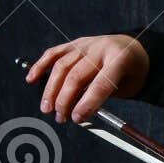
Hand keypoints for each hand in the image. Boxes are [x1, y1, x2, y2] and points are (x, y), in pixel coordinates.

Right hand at [24, 34, 149, 122]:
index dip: (87, 103)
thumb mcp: (127, 87)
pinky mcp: (74, 43)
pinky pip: (54, 53)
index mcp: (120, 59)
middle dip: (65, 100)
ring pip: (61, 66)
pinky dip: (40, 66)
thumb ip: (103, 97)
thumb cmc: (130, 73)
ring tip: (47, 109)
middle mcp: (100, 48)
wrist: (132, 48)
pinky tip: (31, 79)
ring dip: (51, 90)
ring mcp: (85, 44)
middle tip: (60, 118)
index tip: (77, 119)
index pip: (101, 84)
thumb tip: (77, 113)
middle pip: (76, 75)